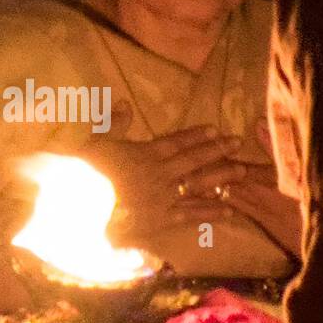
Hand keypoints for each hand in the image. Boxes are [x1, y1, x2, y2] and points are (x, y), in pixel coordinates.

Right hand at [82, 125, 244, 241]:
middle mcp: (160, 174)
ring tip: (241, 171)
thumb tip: (125, 102)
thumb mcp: (95, 143)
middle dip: (217, 151)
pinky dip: (209, 212)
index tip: (215, 129)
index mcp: (144, 154)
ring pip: (197, 185)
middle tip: (237, 143)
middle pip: (193, 160)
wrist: (81, 208)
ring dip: (220, 177)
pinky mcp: (161, 220)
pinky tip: (228, 210)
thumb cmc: (85, 174)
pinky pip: (189, 214)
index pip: (176, 142)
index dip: (196, 135)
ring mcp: (163, 198)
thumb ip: (114, 124)